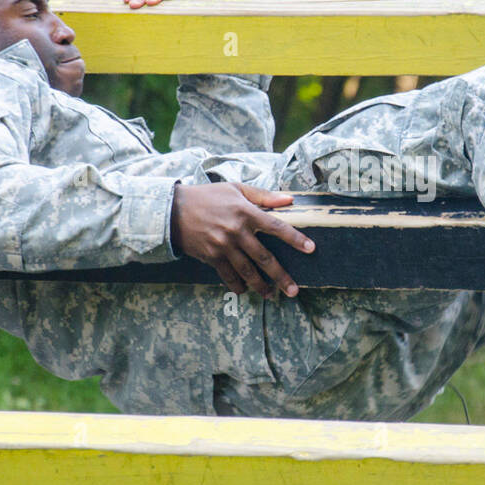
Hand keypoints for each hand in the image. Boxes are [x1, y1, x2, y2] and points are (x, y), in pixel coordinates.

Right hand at [170, 183, 314, 298]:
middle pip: (264, 258)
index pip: (276, 227)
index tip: (311, 248)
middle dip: (281, 276)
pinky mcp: (211, 257)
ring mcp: (223, 246)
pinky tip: (245, 291)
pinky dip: (237, 285)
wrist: (173, 210)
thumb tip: (290, 199)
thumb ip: (263, 196)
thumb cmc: (208, 196)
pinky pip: (228, 276)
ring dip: (261, 286)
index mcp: (245, 212)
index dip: (295, 238)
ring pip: (247, 271)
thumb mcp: (235, 189)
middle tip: (294, 290)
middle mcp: (236, 231)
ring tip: (271, 295)